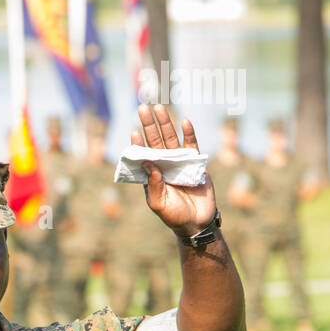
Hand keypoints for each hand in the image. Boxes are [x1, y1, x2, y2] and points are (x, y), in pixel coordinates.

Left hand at [133, 104, 216, 238]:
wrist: (196, 222)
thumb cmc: (174, 216)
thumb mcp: (158, 203)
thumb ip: (153, 184)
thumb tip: (147, 162)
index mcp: (152, 176)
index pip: (143, 155)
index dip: (139, 144)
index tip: (134, 131)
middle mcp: (164, 166)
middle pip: (156, 141)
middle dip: (149, 125)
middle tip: (142, 108)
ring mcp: (179, 162)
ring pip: (171, 139)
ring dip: (165, 123)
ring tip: (158, 108)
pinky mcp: (195, 163)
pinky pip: (191, 145)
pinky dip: (189, 133)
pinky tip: (184, 121)